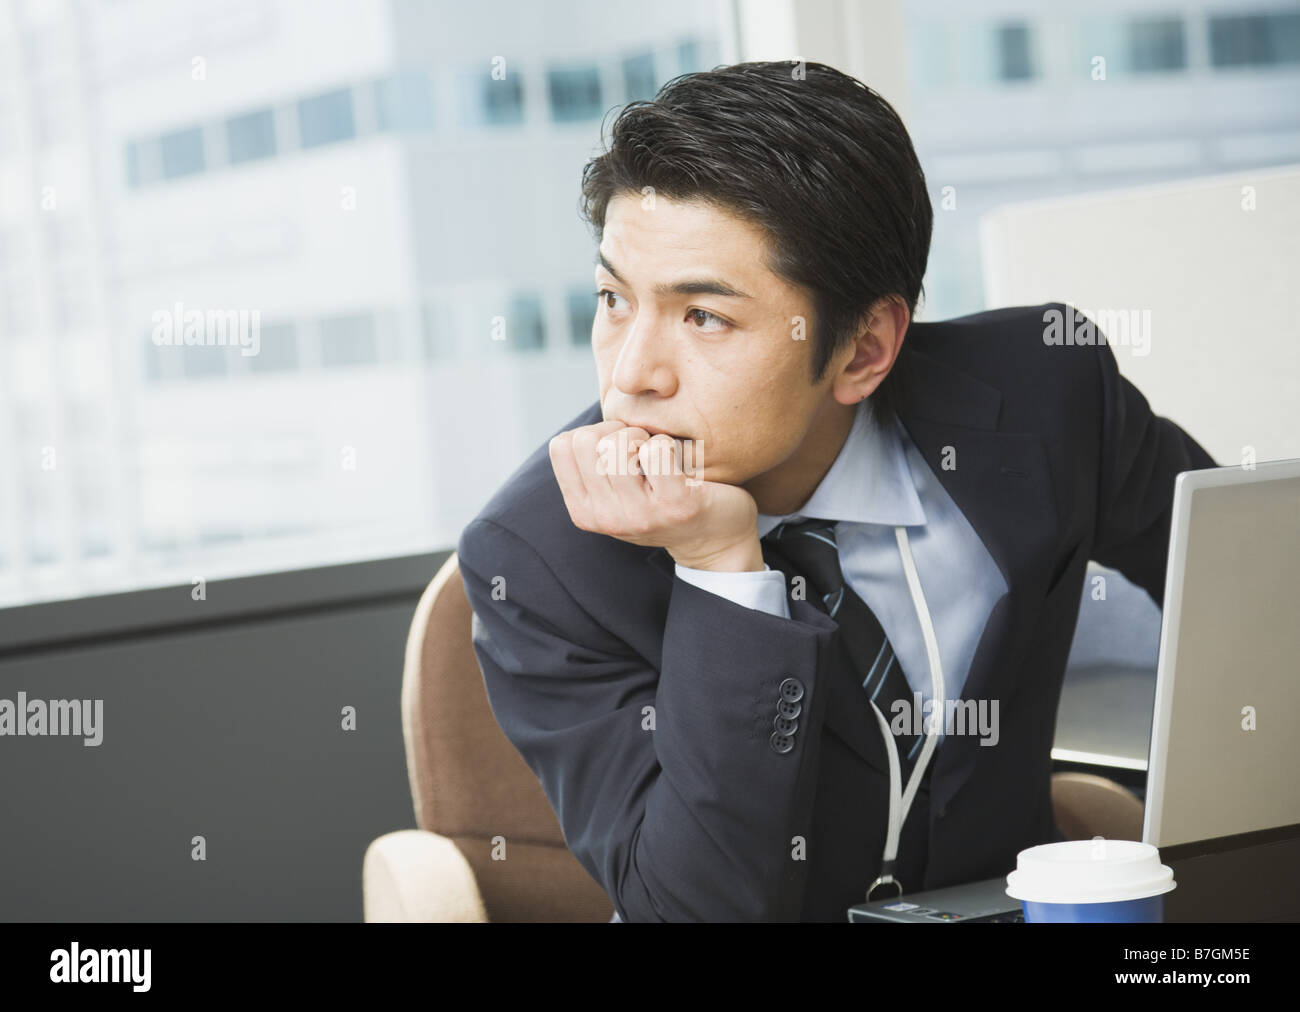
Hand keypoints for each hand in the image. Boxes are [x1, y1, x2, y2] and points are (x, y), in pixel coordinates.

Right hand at [549, 419, 763, 571]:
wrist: (717, 538)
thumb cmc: (663, 499)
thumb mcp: (615, 492)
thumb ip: (591, 465)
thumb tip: (582, 429)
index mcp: (584, 512)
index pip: (562, 445)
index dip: (594, 434)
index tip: (620, 449)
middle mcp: (605, 519)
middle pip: (587, 439)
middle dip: (617, 433)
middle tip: (643, 451)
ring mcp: (640, 515)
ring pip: (617, 443)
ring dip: (644, 437)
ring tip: (662, 457)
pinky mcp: (676, 506)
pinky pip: (657, 449)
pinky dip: (671, 444)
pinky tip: (681, 462)